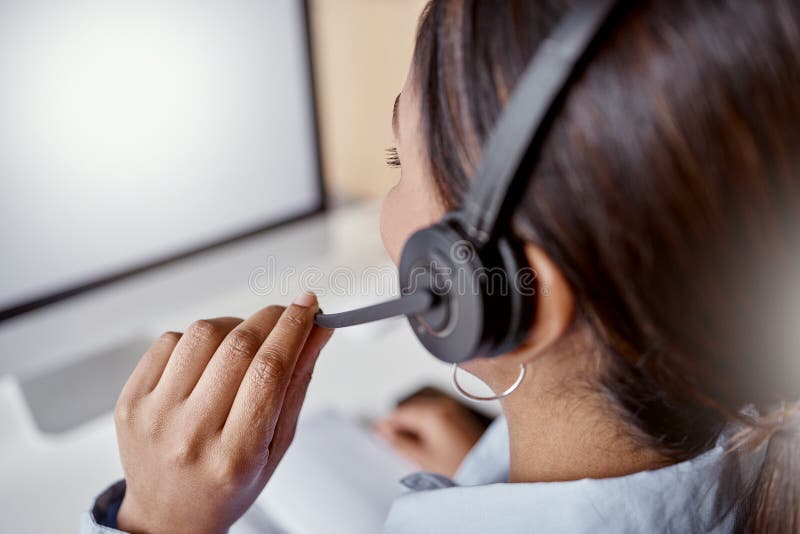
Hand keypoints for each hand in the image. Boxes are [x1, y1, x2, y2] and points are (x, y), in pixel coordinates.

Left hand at [114, 293, 331, 533]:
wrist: (169, 515)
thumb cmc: (228, 483)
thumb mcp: (277, 445)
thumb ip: (297, 384)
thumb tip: (317, 331)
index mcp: (235, 455)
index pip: (270, 370)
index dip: (293, 328)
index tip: (308, 306)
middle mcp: (190, 435)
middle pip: (239, 347)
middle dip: (271, 320)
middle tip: (286, 316)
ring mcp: (154, 416)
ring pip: (203, 334)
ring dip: (235, 326)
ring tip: (244, 344)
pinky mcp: (130, 401)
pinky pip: (169, 341)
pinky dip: (197, 338)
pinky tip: (209, 358)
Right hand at [373, 394, 486, 476]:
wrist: (490, 472)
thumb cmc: (460, 466)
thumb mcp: (422, 458)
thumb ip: (399, 442)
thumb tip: (382, 431)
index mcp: (433, 413)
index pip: (400, 412)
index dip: (386, 422)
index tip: (375, 430)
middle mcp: (444, 405)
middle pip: (411, 409)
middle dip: (398, 422)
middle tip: (385, 437)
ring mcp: (453, 408)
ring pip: (422, 411)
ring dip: (411, 423)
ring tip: (402, 441)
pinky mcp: (459, 415)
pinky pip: (434, 414)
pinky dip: (423, 424)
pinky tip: (420, 438)